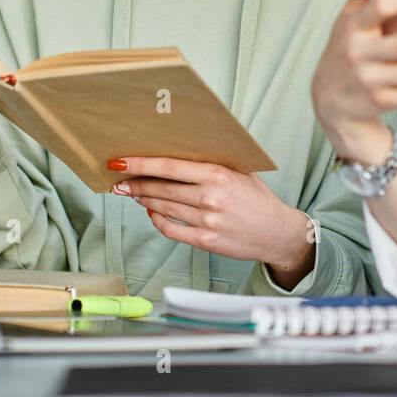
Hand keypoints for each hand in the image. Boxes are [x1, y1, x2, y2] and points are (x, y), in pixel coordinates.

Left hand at [109, 157, 314, 284]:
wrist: (277, 232)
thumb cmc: (257, 199)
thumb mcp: (239, 172)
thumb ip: (210, 165)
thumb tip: (174, 155)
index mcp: (218, 174)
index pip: (169, 167)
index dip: (140, 164)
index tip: (120, 162)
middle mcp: (210, 197)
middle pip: (160, 188)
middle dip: (135, 183)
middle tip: (120, 180)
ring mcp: (206, 220)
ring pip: (162, 207)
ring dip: (143, 200)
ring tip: (133, 193)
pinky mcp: (205, 240)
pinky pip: (170, 229)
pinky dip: (156, 219)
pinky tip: (152, 212)